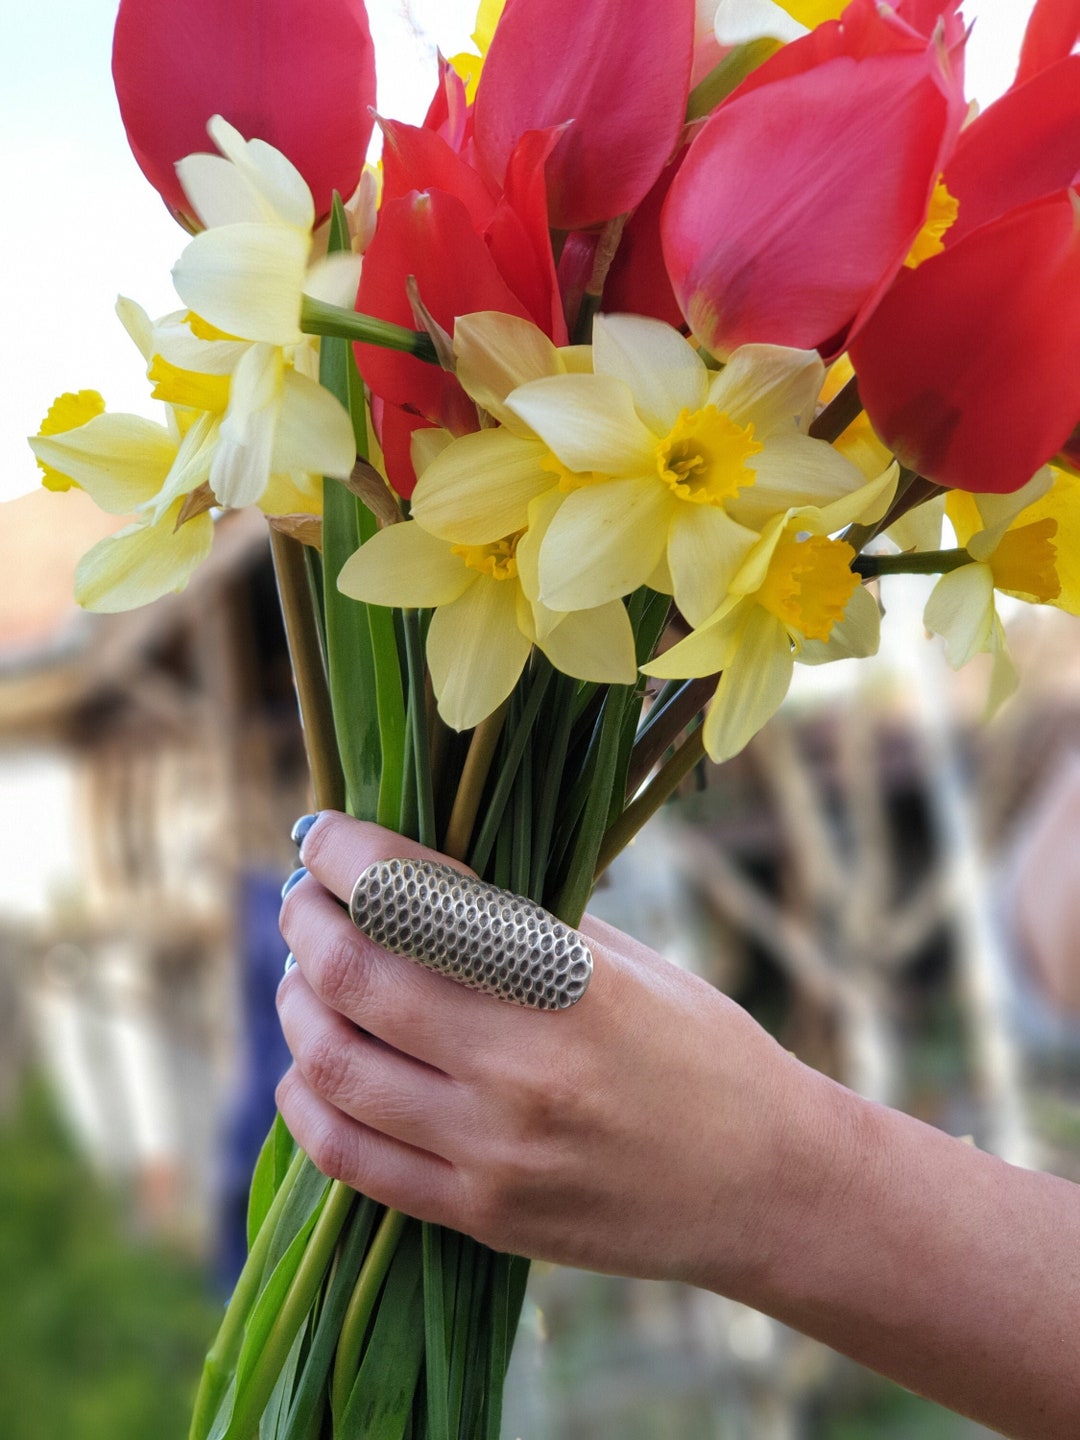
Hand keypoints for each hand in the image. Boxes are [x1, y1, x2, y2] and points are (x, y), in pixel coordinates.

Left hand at [276, 811, 830, 1290]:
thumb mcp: (628, 962)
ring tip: (302, 977)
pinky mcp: (480, 1213)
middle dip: (306, 920)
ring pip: (333, 1065)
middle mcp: (523, 1067)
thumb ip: (521, 923)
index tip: (321, 835)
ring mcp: (495, 1151)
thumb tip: (409, 878)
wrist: (765, 1187)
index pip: (416, 898)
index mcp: (569, 981)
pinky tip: (308, 1067)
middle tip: (302, 900)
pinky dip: (306, 1103)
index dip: (347, 854)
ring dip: (295, 1005)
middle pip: (355, 975)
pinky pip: (350, 1159)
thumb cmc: (705, 1051)